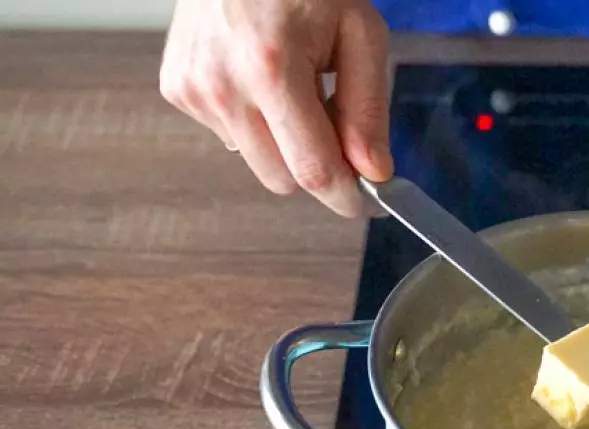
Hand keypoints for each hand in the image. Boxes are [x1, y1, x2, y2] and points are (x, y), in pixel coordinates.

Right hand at [159, 0, 393, 216]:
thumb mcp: (360, 32)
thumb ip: (368, 108)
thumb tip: (374, 171)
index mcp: (271, 68)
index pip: (312, 169)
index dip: (347, 195)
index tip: (368, 199)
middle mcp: (222, 84)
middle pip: (282, 179)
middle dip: (316, 164)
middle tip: (334, 118)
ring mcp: (193, 88)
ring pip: (257, 162)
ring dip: (284, 141)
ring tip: (295, 85)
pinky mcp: (177, 89)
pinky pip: (230, 137)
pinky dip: (254, 121)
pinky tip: (261, 77)